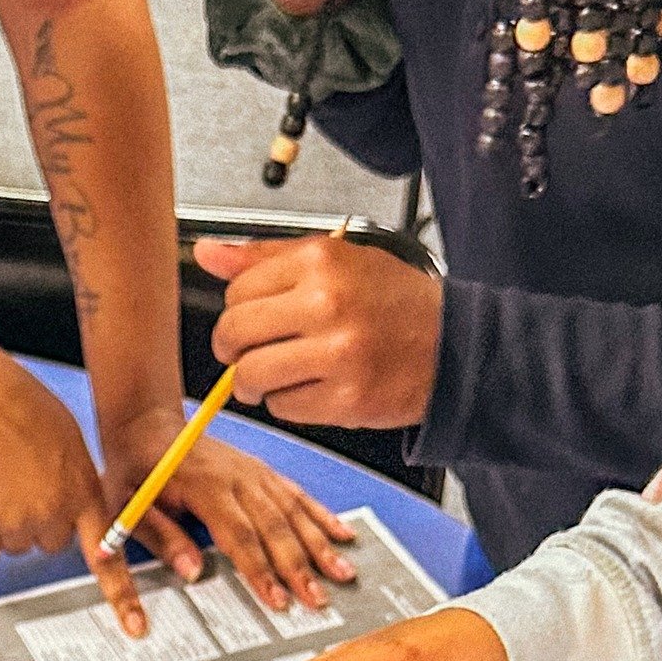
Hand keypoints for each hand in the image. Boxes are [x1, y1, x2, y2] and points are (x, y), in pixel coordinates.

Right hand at [0, 341, 146, 630]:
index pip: (108, 550)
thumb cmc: (13, 403)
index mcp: (83, 487)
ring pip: (14, 546)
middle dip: (37, 520)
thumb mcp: (65, 438)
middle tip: (20, 480)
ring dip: (4, 523)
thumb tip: (72, 505)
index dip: (121, 593)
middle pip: (50, 544)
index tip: (134, 626)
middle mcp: (53, 510)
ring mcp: (16, 521)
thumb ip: (74, 479)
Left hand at [99, 408, 357, 615]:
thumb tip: (193, 572)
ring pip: (294, 511)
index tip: (278, 601)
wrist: (145, 425)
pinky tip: (343, 534)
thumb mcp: (130, 505)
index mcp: (205, 486)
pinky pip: (296, 493)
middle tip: (319, 600)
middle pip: (275, 527)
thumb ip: (162, 538)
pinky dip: (321, 514)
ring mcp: (252, 472)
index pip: (239, 535)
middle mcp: (236, 477)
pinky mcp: (260, 470)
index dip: (260, 571)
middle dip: (300, 567)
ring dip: (320, 545)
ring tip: (343, 574)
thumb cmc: (135, 467)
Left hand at [196, 235, 443, 430]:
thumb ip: (266, 257)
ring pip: (252, 375)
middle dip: (232, 349)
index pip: (237, 290)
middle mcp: (328, 304)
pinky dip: (288, 403)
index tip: (253, 317)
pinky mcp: (346, 398)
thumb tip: (207, 253)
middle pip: (235, 333)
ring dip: (252, 382)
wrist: (454, 346)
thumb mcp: (335, 260)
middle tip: (248, 352)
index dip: (239, 309)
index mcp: (321, 262)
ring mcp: (337, 354)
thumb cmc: (394, 301)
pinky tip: (311, 387)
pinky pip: (283, 407)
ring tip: (272, 376)